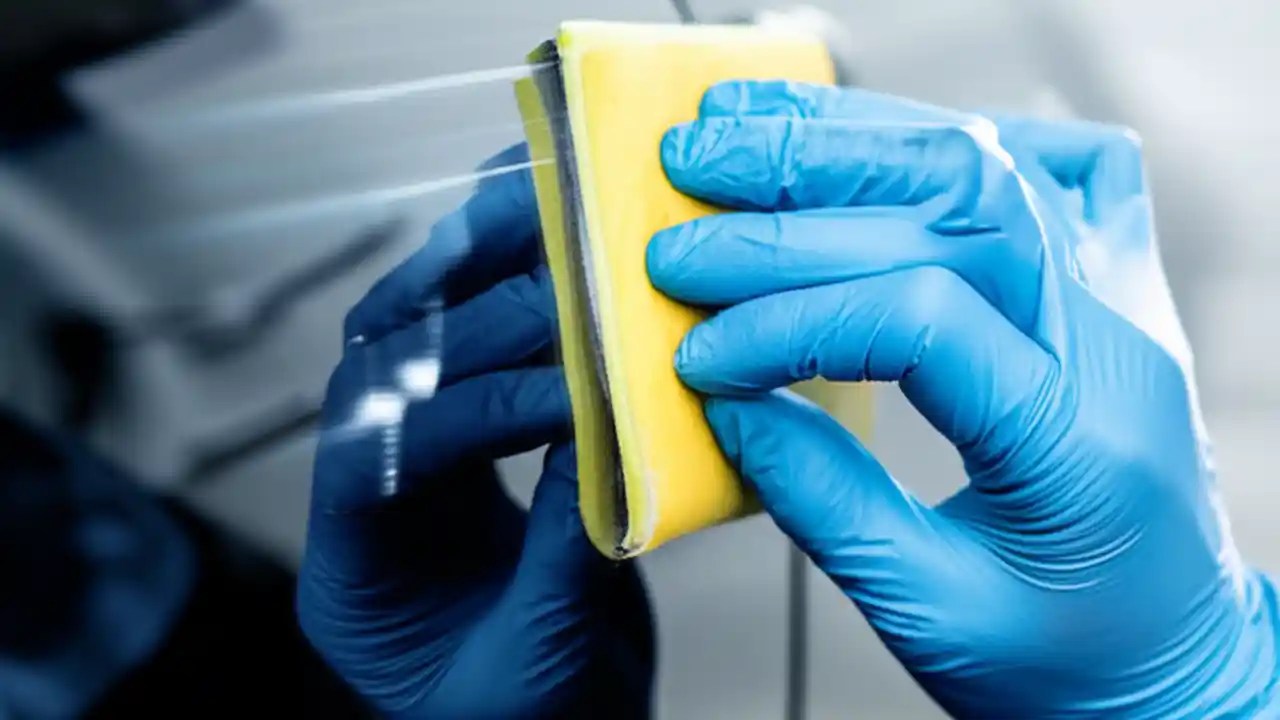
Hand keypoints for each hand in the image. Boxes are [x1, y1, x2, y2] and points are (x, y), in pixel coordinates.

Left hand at [298, 145, 652, 719]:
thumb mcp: (538, 657)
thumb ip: (563, 545)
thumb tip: (602, 426)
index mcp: (350, 578)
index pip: (376, 461)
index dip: (471, 415)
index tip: (566, 399)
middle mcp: (361, 501)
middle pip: (378, 379)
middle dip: (472, 325)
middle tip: (567, 282)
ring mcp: (407, 462)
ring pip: (405, 339)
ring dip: (465, 272)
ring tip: (532, 209)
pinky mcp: (464, 442)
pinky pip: (466, 349)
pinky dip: (502, 290)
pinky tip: (546, 244)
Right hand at [648, 81, 1279, 717]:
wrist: (1171, 669)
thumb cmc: (1066, 663)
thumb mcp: (930, 613)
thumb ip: (821, 500)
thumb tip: (725, 400)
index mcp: (1077, 440)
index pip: (920, 317)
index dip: (790, 318)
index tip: (700, 351)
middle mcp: (1114, 345)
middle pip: (957, 204)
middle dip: (804, 187)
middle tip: (691, 181)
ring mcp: (1121, 303)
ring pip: (992, 165)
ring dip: (856, 138)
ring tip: (746, 129)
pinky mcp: (1108, 291)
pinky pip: (1059, 169)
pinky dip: (961, 138)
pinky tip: (886, 139)